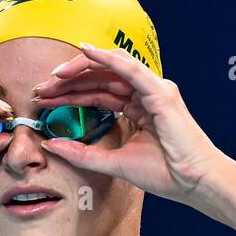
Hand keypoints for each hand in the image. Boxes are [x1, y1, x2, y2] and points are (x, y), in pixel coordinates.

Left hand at [31, 44, 225, 202]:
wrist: (193, 182)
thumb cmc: (165, 173)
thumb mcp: (114, 163)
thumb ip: (83, 154)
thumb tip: (51, 145)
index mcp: (138, 108)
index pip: (98, 93)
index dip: (70, 94)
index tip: (45, 99)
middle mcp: (146, 94)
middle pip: (101, 79)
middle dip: (69, 81)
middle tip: (42, 89)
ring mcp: (154, 90)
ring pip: (112, 68)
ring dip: (82, 68)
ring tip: (55, 75)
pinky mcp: (160, 93)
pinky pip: (130, 68)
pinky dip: (107, 58)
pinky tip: (86, 53)